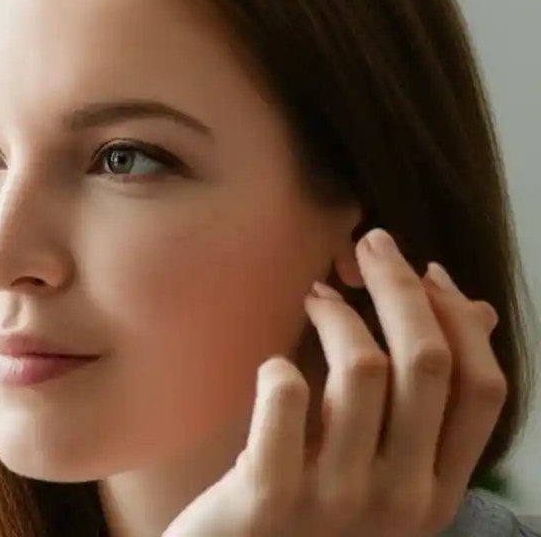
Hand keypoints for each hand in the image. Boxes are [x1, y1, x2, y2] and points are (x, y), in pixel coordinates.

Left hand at [165, 228, 504, 536]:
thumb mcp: (381, 473)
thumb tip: (476, 312)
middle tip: (368, 244)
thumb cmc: (308, 519)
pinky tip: (273, 365)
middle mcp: (401, 498)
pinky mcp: (270, 497)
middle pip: (428, 364)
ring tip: (315, 298)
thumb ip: (423, 408)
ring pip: (363, 370)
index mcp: (437, 492)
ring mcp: (337, 499)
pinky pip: (287, 398)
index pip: (482, 388)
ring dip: (339, 317)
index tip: (426, 271)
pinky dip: (280, 367)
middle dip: (400, 287)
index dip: (458, 318)